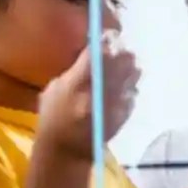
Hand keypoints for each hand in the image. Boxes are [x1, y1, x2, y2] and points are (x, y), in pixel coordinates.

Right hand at [36, 31, 140, 160]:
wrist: (66, 151)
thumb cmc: (54, 118)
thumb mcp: (55, 89)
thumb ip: (74, 70)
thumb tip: (91, 52)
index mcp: (76, 83)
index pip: (96, 53)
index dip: (104, 41)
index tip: (107, 35)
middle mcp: (98, 91)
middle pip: (121, 60)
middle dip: (121, 52)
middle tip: (119, 50)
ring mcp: (114, 103)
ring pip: (132, 74)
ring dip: (130, 68)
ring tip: (125, 67)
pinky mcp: (124, 113)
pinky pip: (133, 92)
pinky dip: (130, 87)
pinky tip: (123, 88)